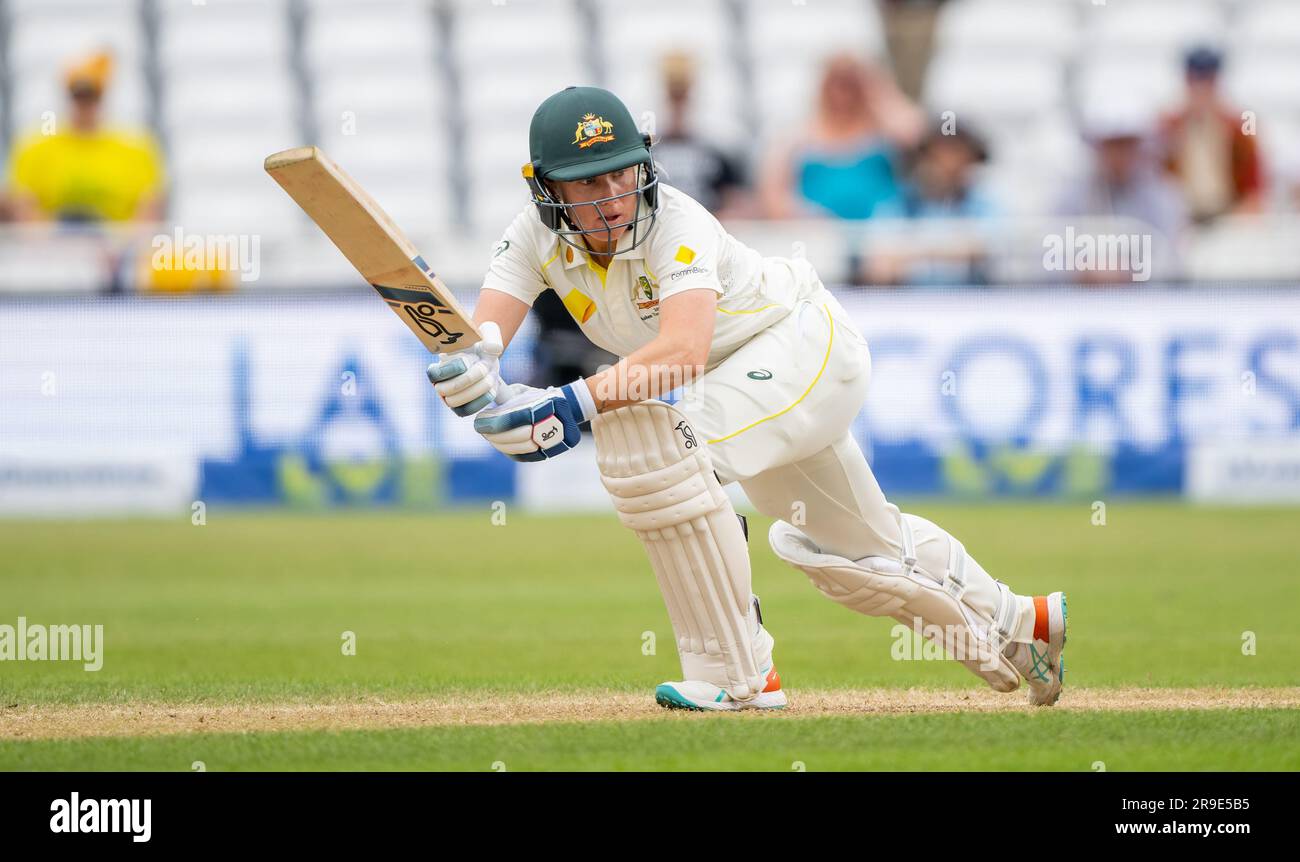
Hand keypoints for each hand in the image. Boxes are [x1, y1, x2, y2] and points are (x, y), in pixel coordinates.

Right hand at [426, 321, 503, 415]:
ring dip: (475, 390)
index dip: (448, 369)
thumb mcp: (487, 334)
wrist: (487, 357)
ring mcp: (450, 398)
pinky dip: (480, 401)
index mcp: (439, 365)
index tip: (465, 361)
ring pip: (454, 403)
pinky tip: (491, 388)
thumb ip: (491, 338)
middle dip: (467, 379)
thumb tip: (493, 348)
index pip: (433, 373)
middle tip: (483, 367)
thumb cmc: (483, 344)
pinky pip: (467, 410)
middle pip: (443, 390)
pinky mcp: (462, 407)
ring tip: (490, 377)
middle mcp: (440, 384)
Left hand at [472, 380, 592, 461]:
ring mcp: (554, 442)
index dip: (495, 422)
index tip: (479, 421)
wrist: (566, 410)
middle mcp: (555, 424)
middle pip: (519, 436)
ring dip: (499, 443)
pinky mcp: (549, 453)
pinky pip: (524, 457)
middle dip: (495, 434)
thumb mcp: (523, 391)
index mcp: (549, 404)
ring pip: (521, 449)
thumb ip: (505, 394)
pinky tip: (499, 443)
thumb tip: (484, 397)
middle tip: (481, 429)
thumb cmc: (537, 398)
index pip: (517, 419)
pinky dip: (508, 451)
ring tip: (489, 435)